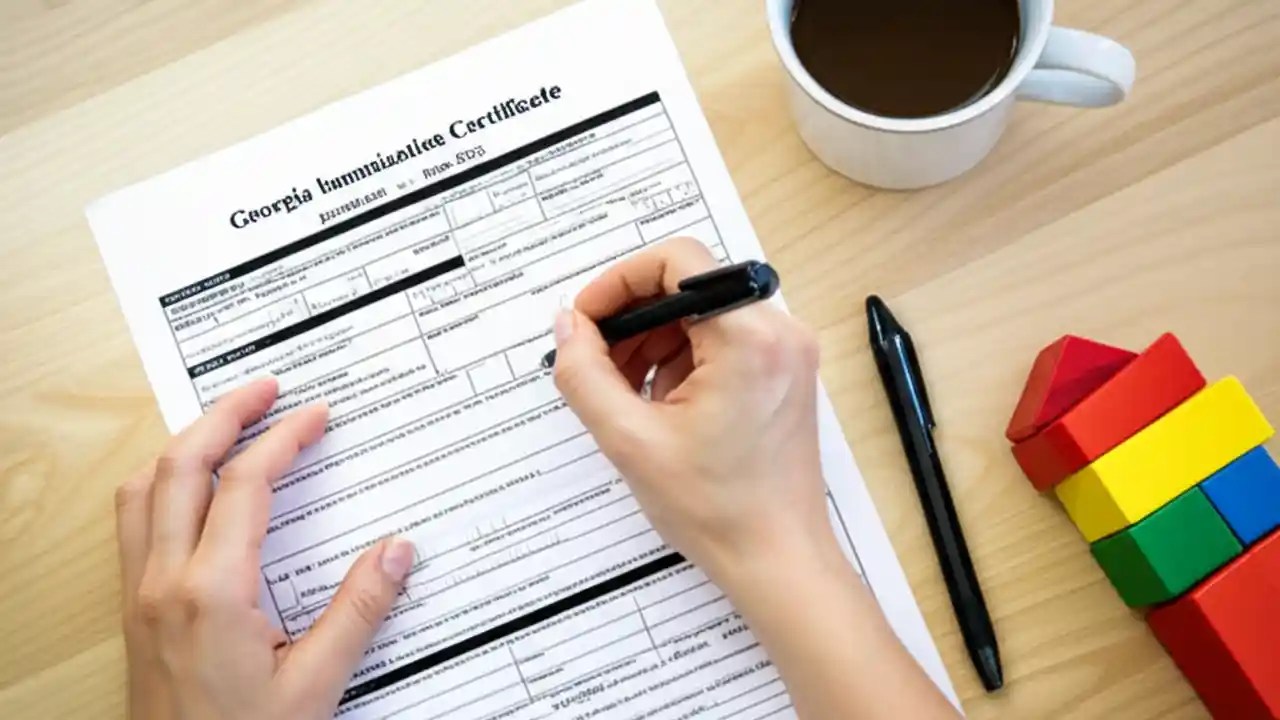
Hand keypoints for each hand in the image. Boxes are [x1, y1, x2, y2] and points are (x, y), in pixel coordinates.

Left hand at [115, 378, 414, 719]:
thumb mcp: (315, 685)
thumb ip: (359, 611)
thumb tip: (398, 551)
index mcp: (213, 592)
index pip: (246, 486)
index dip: (283, 439)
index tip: (314, 415)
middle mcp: (165, 581)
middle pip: (181, 465)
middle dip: (224, 415)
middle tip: (265, 389)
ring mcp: (140, 592)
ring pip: (145, 487)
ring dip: (185, 443)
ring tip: (225, 422)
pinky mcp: (133, 608)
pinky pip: (132, 519)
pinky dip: (159, 481)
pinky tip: (188, 485)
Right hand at [553, 240, 958, 719]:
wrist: (777, 560)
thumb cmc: (718, 511)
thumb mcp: (630, 440)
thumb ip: (586, 374)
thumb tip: (568, 327)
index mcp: (748, 339)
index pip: (677, 261)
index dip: (620, 282)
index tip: (588, 321)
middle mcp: (779, 332)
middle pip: (689, 286)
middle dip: (633, 319)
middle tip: (597, 363)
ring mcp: (788, 352)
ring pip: (703, 312)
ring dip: (655, 341)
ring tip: (627, 396)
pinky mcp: (786, 372)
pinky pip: (724, 339)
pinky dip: (683, 359)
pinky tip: (660, 406)